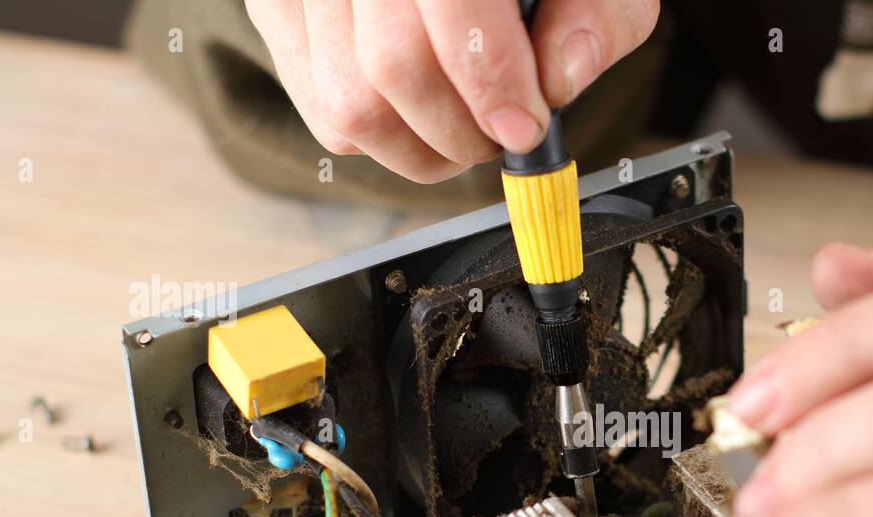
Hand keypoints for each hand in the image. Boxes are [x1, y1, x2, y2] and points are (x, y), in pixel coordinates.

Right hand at [246, 0, 657, 181]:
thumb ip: (595, 16)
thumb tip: (560, 77)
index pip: (452, 3)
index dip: (491, 80)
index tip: (524, 126)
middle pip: (392, 66)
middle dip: (461, 129)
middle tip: (502, 134)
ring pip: (351, 104)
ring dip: (423, 146)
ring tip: (466, 128)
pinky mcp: (277, 11)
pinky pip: (325, 113)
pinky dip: (385, 136)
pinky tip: (421, 110)